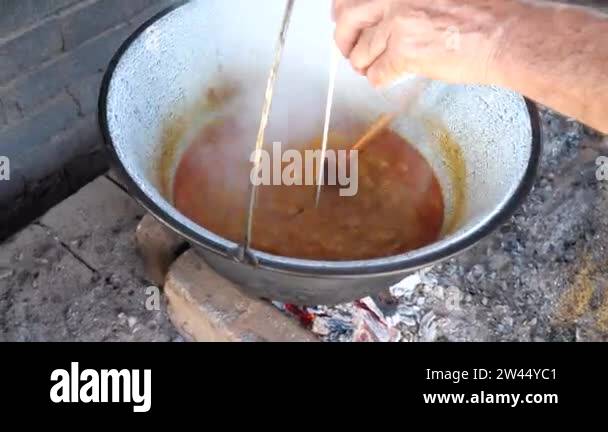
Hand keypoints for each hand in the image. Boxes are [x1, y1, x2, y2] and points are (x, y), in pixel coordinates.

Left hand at [333, 0, 520, 86]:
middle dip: (343, 39)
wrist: (504, 36)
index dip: (345, 10)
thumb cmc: (484, 13)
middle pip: (348, 19)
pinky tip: (384, 80)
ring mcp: (398, 24)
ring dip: (362, 64)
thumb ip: (408, 2)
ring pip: (361, 51)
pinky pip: (377, 74)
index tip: (341, 17)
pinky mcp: (404, 53)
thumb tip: (387, 13)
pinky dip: (378, 80)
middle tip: (348, 50)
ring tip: (370, 69)